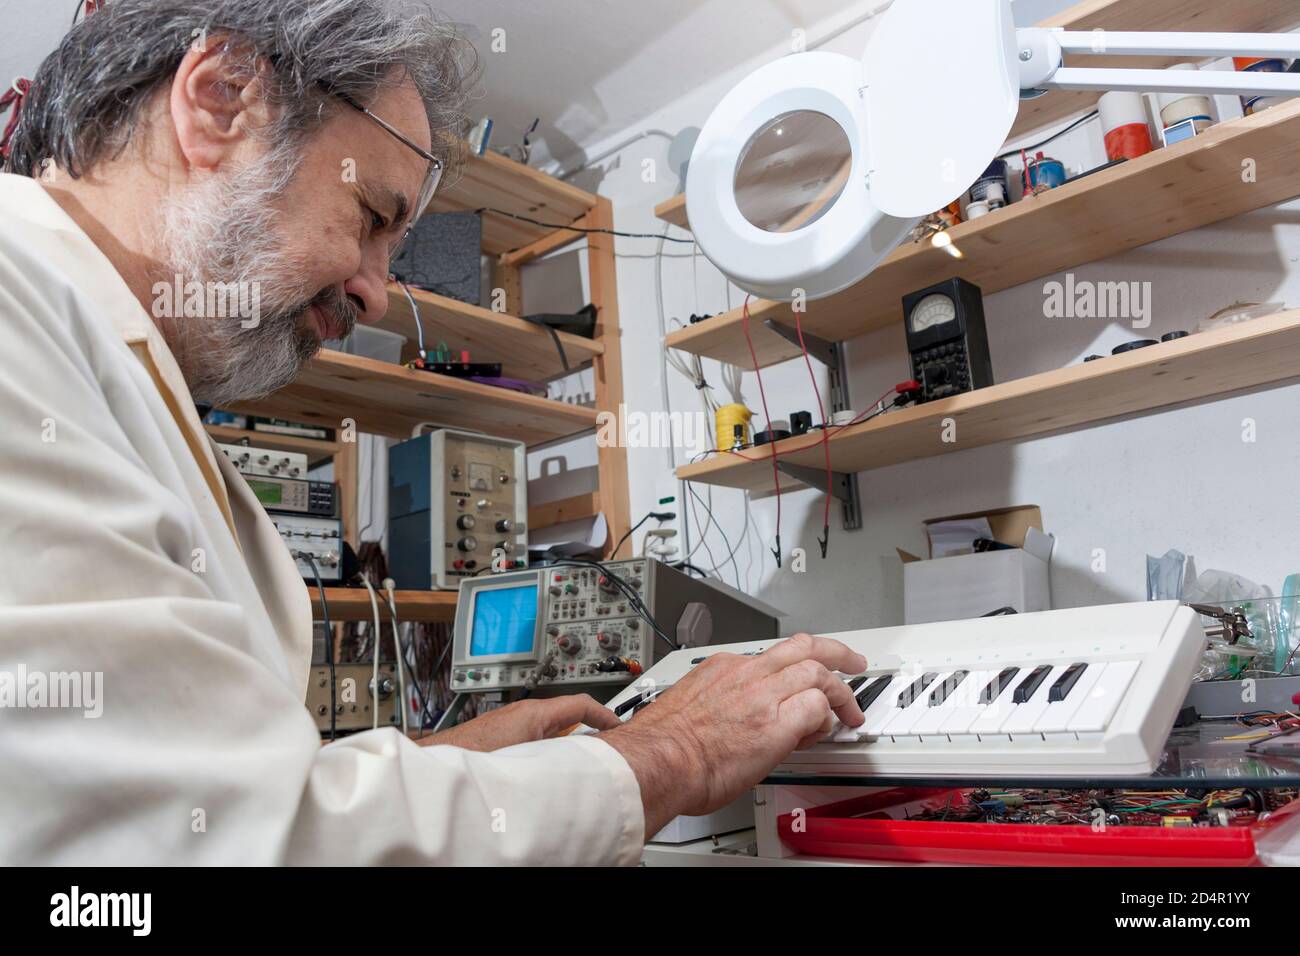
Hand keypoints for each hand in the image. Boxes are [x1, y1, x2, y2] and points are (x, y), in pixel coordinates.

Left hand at [417, 694, 620, 751]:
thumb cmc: (474, 757)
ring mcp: (513, 720)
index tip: (619, 726)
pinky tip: (548, 769)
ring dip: (568, 741)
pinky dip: (550, 748)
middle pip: (569, 715)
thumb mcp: (530, 758)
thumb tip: (581, 761)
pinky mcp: (503, 733)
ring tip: (579, 761)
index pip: (582, 703)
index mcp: (535, 712)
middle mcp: (524, 712)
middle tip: (605, 747)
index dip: (606, 714)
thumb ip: (558, 753)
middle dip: (589, 730)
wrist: (439, 761)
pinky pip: (537, 736)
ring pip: (553, 727)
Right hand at [600, 633, 866, 835]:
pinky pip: (816, 707)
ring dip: (840, 691)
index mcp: (722, 667)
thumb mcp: (690, 704)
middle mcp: (745, 673)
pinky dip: (825, 719)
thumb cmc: (663, 746)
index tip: (802, 679)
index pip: (772, 656)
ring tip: (851, 710)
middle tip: (853, 663)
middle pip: (804, 647)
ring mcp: (761, 695)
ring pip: (817, 672)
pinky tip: (820, 734)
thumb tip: (729, 719)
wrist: (657, 762)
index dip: (796, 667)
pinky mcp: (775, 724)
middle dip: (836, 653)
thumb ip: (718, 703)